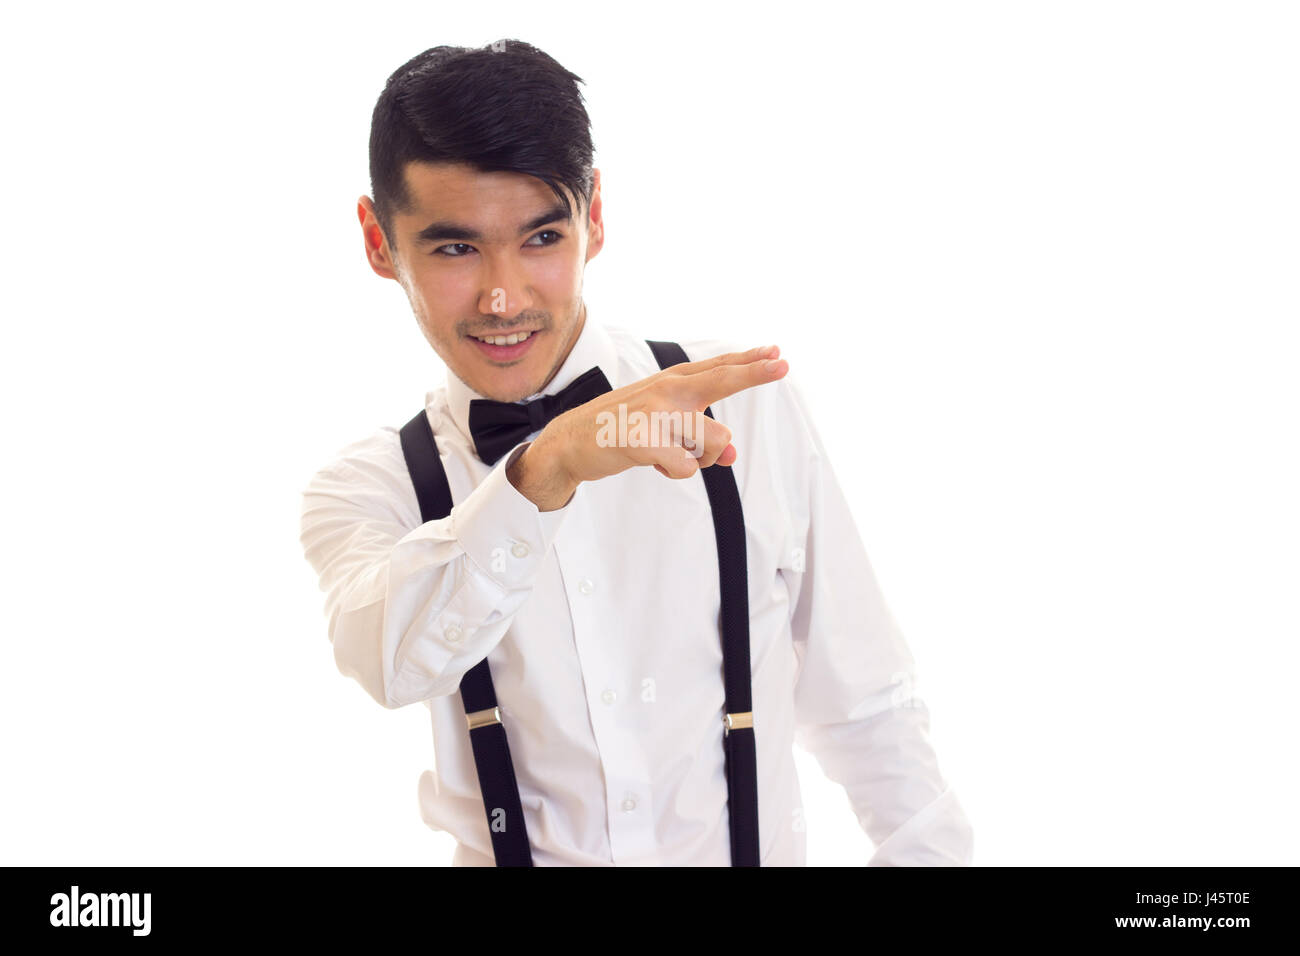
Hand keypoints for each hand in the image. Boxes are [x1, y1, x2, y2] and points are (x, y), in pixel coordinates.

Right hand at [508, 345, 787, 509]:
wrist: (570, 443)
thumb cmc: (621, 430)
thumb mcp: (664, 430)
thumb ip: (701, 438)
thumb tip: (733, 455)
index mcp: (671, 383)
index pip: (718, 369)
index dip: (750, 361)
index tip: (778, 352)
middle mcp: (667, 390)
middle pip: (721, 380)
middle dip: (754, 372)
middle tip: (783, 363)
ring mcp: (655, 412)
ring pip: (713, 439)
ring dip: (702, 458)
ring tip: (673, 457)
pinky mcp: (644, 439)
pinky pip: (687, 466)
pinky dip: (677, 472)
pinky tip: (656, 465)